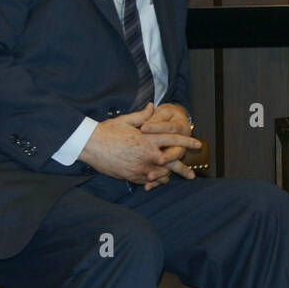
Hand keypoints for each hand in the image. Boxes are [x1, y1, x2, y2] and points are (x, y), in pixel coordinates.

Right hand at [79, 103, 201, 189]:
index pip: (174, 140)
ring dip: (167, 176)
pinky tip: (156, 180)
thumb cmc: (108, 131)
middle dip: (184, 169)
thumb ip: (144, 115)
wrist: (90, 145)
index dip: (188, 142)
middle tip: (192, 175)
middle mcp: (148, 155)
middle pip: (172, 163)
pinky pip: (148, 181)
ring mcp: (141, 168)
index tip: (198, 144)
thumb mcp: (127, 120)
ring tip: (172, 178)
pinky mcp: (132, 176)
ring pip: (161, 175)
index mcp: (149, 139)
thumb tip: (152, 106)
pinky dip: (153, 181)